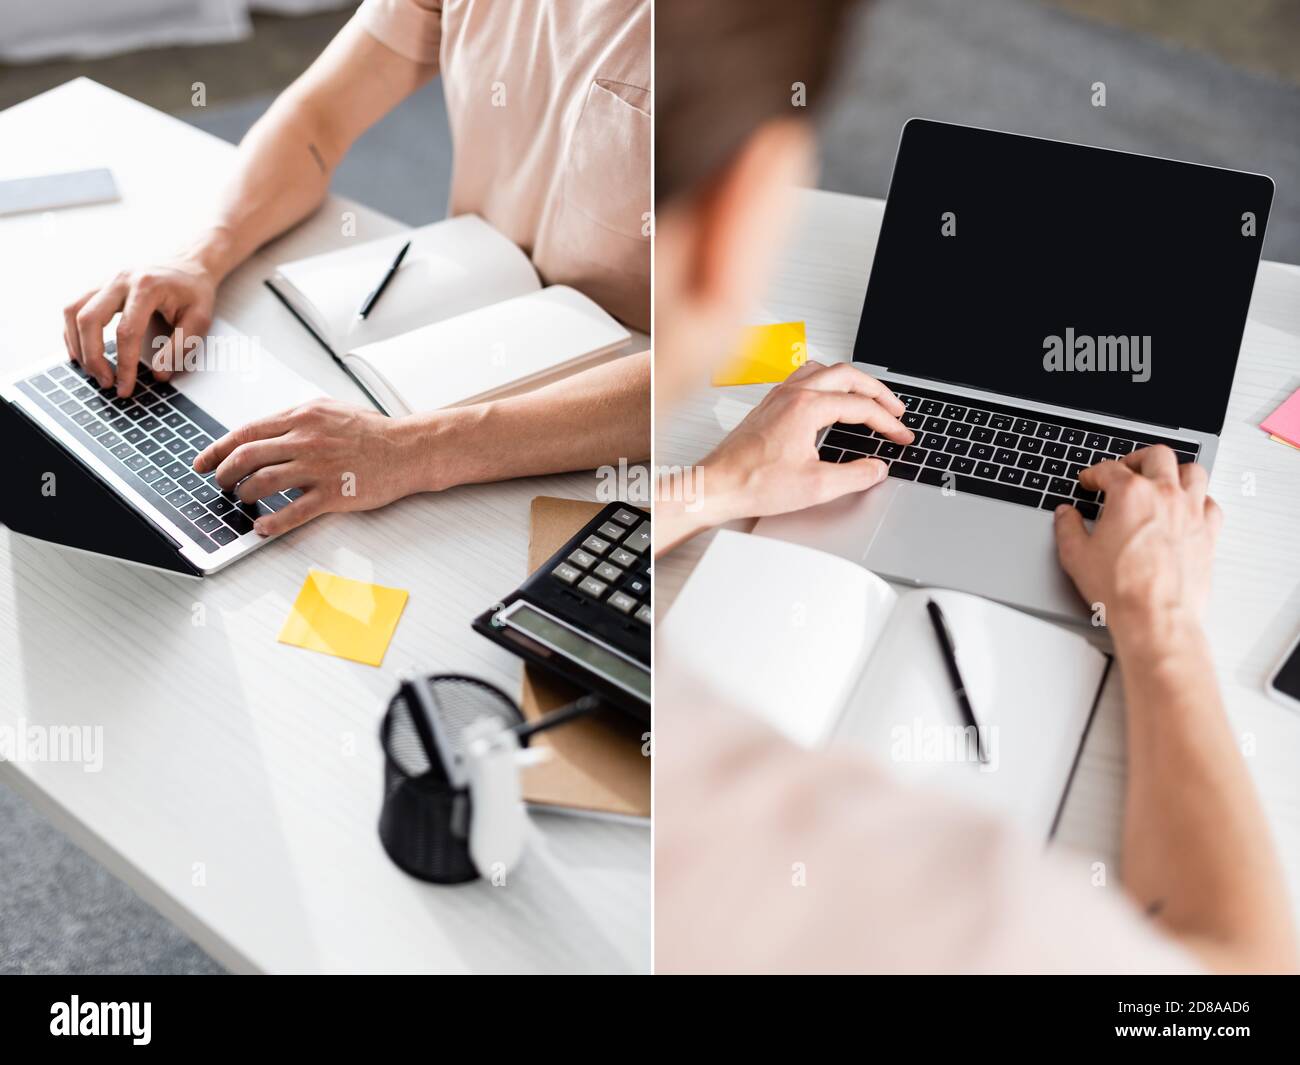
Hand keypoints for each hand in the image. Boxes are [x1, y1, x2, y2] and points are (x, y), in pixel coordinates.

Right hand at [63, 255, 217, 395]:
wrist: (188, 264)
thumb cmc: (194, 292)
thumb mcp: (199, 319)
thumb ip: (180, 347)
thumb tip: (159, 374)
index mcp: (146, 287)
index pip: (127, 331)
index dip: (124, 364)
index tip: (125, 387)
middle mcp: (120, 280)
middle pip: (89, 319)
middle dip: (93, 356)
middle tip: (105, 382)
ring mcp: (105, 281)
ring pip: (73, 311)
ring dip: (77, 345)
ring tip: (91, 371)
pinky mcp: (99, 287)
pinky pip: (74, 308)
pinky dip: (72, 332)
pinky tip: (80, 353)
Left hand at [193, 398, 430, 536]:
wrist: (408, 450)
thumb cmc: (372, 433)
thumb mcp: (330, 410)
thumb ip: (297, 419)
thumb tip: (263, 433)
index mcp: (303, 416)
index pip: (246, 432)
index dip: (217, 449)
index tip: (202, 462)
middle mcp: (307, 439)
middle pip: (247, 456)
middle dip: (224, 474)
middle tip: (221, 484)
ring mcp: (319, 467)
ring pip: (263, 482)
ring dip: (244, 494)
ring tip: (244, 500)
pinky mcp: (333, 493)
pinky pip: (293, 511)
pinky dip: (272, 522)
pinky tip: (262, 527)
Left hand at [696, 361, 913, 525]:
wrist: (717, 485)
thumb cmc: (754, 483)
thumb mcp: (816, 486)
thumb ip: (855, 475)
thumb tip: (876, 468)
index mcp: (807, 407)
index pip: (860, 406)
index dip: (888, 422)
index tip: (901, 435)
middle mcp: (792, 393)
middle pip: (847, 375)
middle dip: (877, 391)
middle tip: (896, 410)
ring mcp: (778, 396)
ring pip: (825, 370)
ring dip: (851, 381)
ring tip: (868, 398)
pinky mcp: (769, 405)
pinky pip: (805, 378)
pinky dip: (827, 383)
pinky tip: (830, 399)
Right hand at [1053, 445, 1221, 636]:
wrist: (1154, 617)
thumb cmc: (1120, 588)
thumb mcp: (1075, 555)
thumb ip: (1068, 527)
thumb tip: (1065, 515)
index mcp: (1130, 494)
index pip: (1109, 469)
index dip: (1094, 473)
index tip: (1090, 481)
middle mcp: (1165, 495)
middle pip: (1157, 456)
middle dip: (1137, 459)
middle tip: (1126, 468)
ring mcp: (1191, 512)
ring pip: (1192, 471)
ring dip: (1175, 470)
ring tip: (1162, 478)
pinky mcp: (1208, 533)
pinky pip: (1211, 502)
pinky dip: (1199, 499)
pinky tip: (1188, 507)